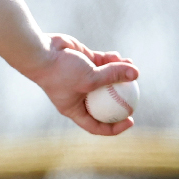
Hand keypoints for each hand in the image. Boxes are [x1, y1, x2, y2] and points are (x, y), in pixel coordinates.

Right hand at [19, 34, 139, 136]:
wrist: (42, 51)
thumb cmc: (60, 71)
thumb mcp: (89, 78)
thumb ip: (113, 75)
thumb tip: (136, 73)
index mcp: (74, 108)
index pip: (96, 124)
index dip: (114, 127)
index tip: (130, 120)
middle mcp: (79, 95)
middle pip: (106, 101)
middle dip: (122, 97)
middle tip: (136, 94)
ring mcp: (83, 77)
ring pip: (107, 78)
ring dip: (120, 73)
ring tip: (131, 64)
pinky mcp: (85, 61)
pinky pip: (103, 63)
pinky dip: (112, 60)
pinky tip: (119, 56)